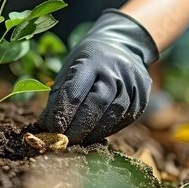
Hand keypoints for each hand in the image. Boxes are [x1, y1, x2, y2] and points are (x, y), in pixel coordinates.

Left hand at [36, 9, 158, 144]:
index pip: (75, 92)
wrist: (124, 46)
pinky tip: (94, 134)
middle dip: (77, 127)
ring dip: (92, 133)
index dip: (61, 114)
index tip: (50, 130)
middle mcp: (115, 70)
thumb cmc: (89, 60)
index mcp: (92, 60)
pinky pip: (123, 120)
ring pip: (112, 115)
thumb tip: (47, 127)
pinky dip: (106, 130)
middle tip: (62, 141)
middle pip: (96, 104)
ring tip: (76, 142)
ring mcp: (133, 84)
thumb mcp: (70, 68)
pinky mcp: (142, 98)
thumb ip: (59, 96)